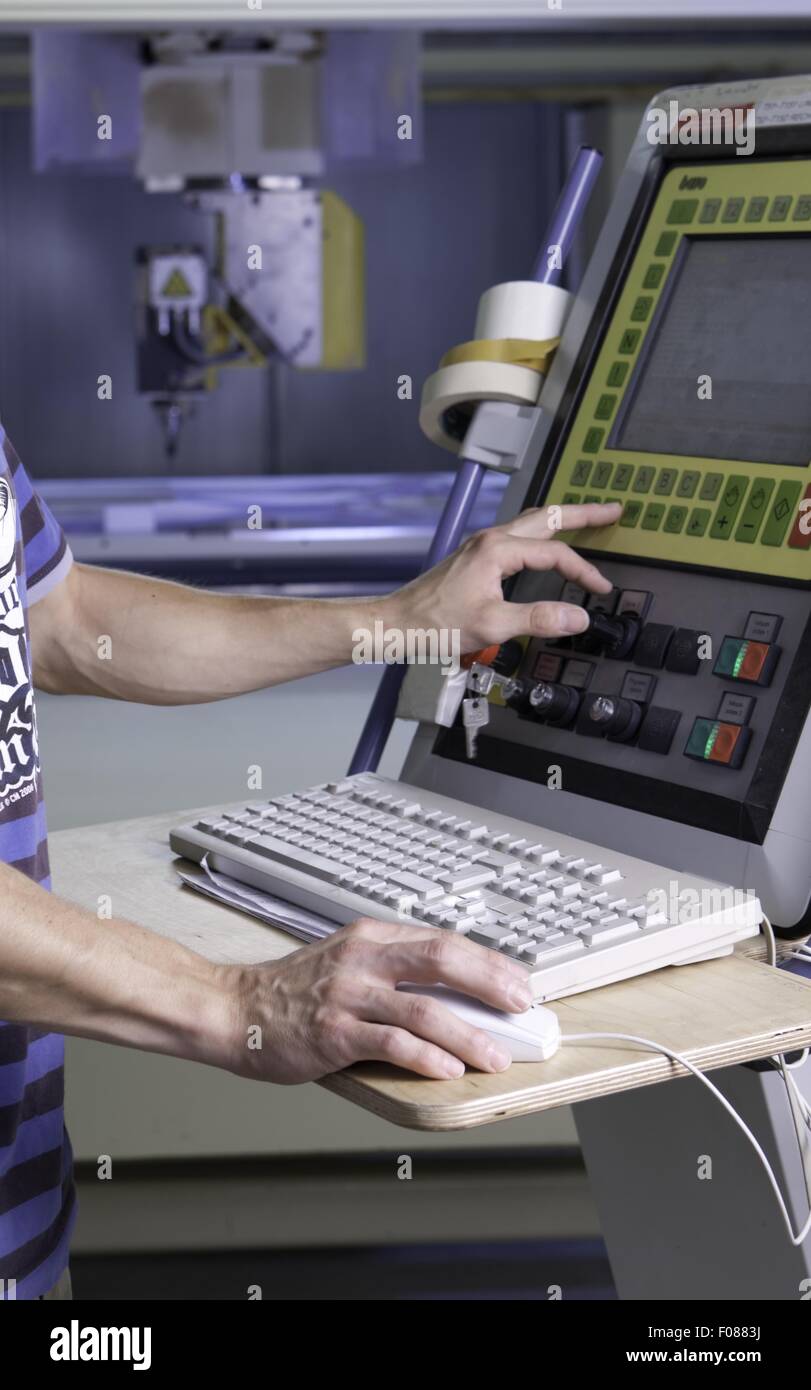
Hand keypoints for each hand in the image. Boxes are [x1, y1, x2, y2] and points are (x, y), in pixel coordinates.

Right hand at [227, 918, 533, 1083]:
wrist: (234, 1011)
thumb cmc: (292, 992)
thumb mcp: (346, 961)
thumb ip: (393, 969)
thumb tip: (456, 991)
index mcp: (370, 937)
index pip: (443, 941)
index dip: (487, 962)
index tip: (516, 982)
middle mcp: (363, 959)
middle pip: (442, 960)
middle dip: (491, 984)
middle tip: (521, 1007)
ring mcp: (348, 996)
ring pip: (424, 1009)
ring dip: (468, 1034)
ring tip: (495, 1055)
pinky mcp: (333, 1033)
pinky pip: (391, 1043)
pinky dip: (426, 1057)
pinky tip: (448, 1069)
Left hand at [389, 501, 620, 651]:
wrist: (399, 623)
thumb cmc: (436, 624)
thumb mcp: (493, 626)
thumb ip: (539, 620)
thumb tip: (578, 618)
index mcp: (497, 550)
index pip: (555, 553)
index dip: (583, 572)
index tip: (601, 590)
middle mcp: (490, 539)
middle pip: (547, 517)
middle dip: (583, 514)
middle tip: (613, 511)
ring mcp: (481, 545)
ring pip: (531, 522)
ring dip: (562, 519)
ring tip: (587, 518)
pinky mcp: (475, 556)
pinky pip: (518, 534)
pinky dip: (542, 533)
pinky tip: (546, 543)